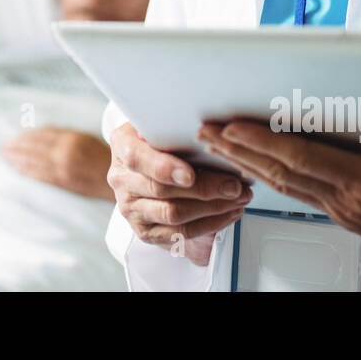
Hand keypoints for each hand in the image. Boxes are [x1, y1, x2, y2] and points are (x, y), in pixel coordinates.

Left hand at [2, 126, 113, 200]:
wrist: (122, 177)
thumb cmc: (105, 155)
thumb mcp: (86, 138)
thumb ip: (65, 136)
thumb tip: (42, 133)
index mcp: (71, 139)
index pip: (42, 134)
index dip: (27, 135)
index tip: (16, 135)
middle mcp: (65, 153)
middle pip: (34, 147)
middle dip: (17, 146)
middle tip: (3, 145)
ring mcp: (63, 169)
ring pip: (34, 161)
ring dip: (18, 158)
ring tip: (6, 155)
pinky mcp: (64, 182)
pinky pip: (41, 175)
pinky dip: (28, 171)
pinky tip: (19, 168)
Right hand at [108, 122, 253, 266]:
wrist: (142, 167)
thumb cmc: (158, 141)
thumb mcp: (159, 125)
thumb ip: (174, 129)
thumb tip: (210, 135)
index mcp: (122, 146)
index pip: (137, 158)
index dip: (163, 168)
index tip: (190, 175)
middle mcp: (121, 179)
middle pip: (161, 190)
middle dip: (204, 189)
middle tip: (234, 185)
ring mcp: (131, 209)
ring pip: (173, 214)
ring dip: (212, 208)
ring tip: (238, 198)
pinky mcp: (145, 231)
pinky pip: (180, 233)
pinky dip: (210, 224)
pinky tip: (229, 212)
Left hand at [197, 111, 360, 290]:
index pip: (309, 160)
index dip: (268, 142)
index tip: (236, 126)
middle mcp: (351, 200)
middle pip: (283, 171)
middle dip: (240, 149)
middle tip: (206, 129)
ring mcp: (345, 210)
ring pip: (285, 183)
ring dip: (247, 161)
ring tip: (216, 142)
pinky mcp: (346, 215)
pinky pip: (298, 191)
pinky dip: (270, 174)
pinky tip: (254, 164)